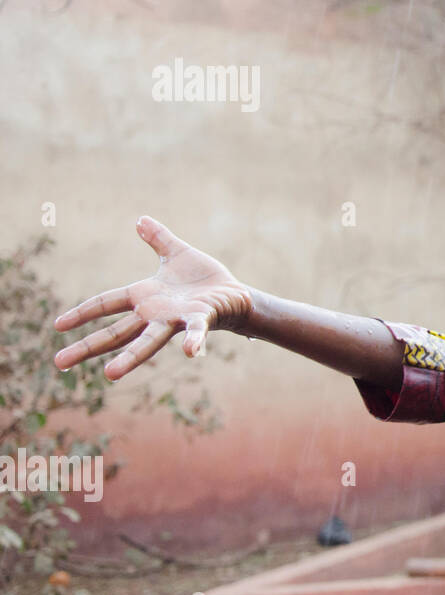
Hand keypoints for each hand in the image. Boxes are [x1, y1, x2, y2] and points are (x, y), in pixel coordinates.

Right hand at [53, 216, 252, 380]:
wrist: (236, 293)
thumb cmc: (205, 278)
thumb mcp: (177, 253)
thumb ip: (158, 239)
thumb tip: (140, 219)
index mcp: (145, 297)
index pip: (106, 303)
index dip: (82, 312)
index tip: (57, 325)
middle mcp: (155, 314)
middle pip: (116, 332)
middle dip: (88, 347)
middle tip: (59, 363)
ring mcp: (177, 319)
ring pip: (149, 340)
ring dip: (132, 357)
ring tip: (110, 375)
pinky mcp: (201, 319)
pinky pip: (196, 331)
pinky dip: (194, 341)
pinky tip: (192, 353)